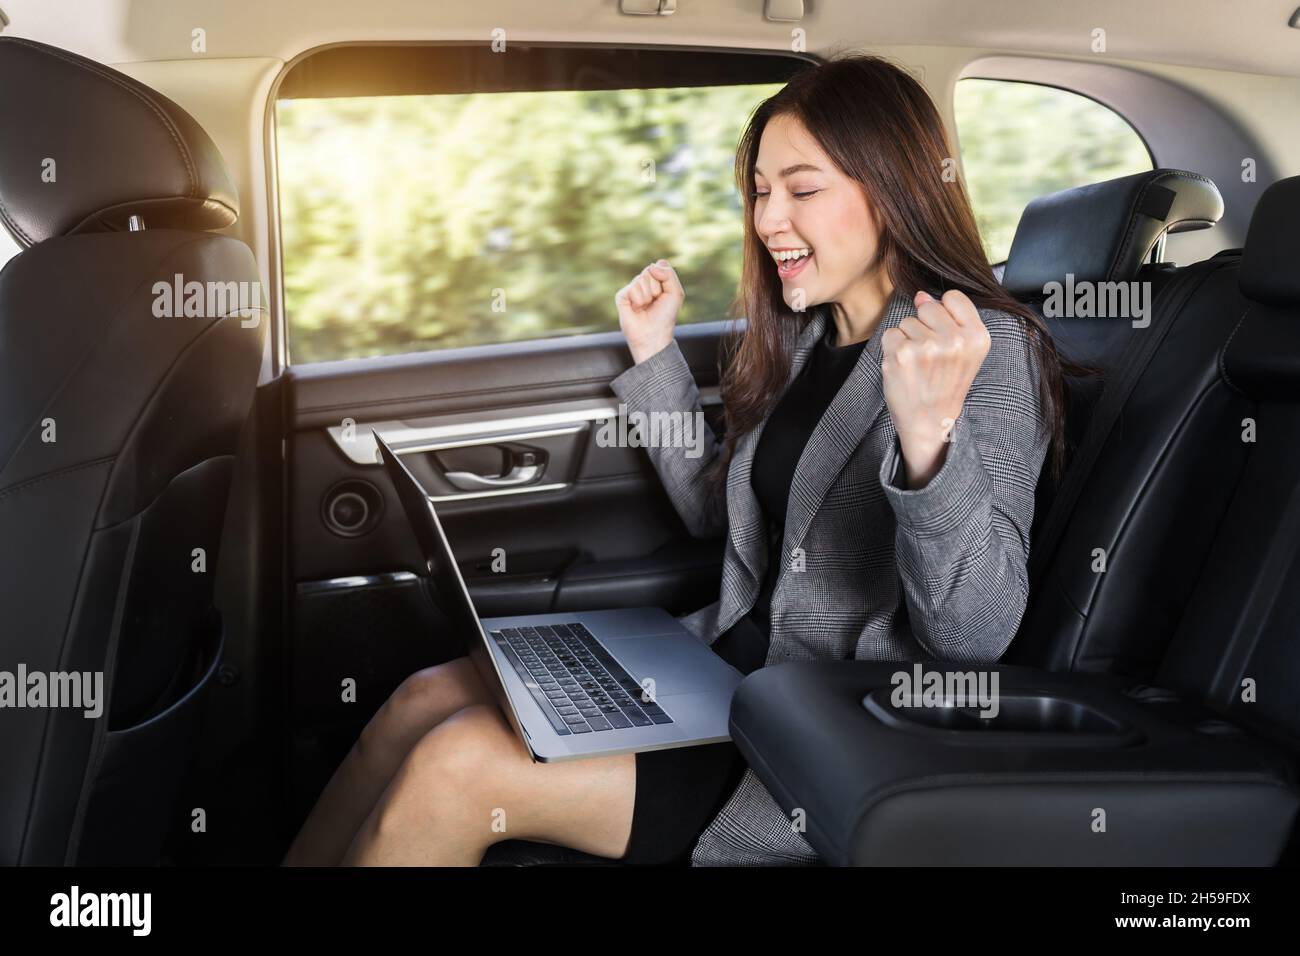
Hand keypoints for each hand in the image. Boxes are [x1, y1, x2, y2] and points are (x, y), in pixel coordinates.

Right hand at [615, 259, 684, 363]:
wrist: (654, 335)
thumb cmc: (665, 316)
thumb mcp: (675, 293)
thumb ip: (669, 274)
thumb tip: (651, 266)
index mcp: (655, 280)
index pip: (659, 266)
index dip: (665, 280)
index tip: (665, 295)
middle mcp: (642, 283)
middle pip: (649, 270)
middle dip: (656, 288)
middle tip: (655, 302)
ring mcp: (631, 289)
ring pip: (641, 279)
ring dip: (648, 295)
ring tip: (646, 307)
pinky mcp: (621, 296)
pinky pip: (632, 288)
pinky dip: (638, 300)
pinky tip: (636, 309)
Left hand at [880, 289, 991, 487]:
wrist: (929, 421)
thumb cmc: (946, 385)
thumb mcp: (965, 352)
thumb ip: (951, 319)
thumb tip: (922, 296)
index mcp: (977, 338)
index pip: (954, 297)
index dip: (945, 314)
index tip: (945, 336)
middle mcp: (954, 340)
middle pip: (928, 307)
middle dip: (925, 327)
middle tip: (930, 356)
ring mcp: (926, 347)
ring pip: (907, 321)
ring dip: (908, 340)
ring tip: (918, 365)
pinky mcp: (901, 354)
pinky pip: (890, 333)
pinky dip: (893, 348)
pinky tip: (904, 367)